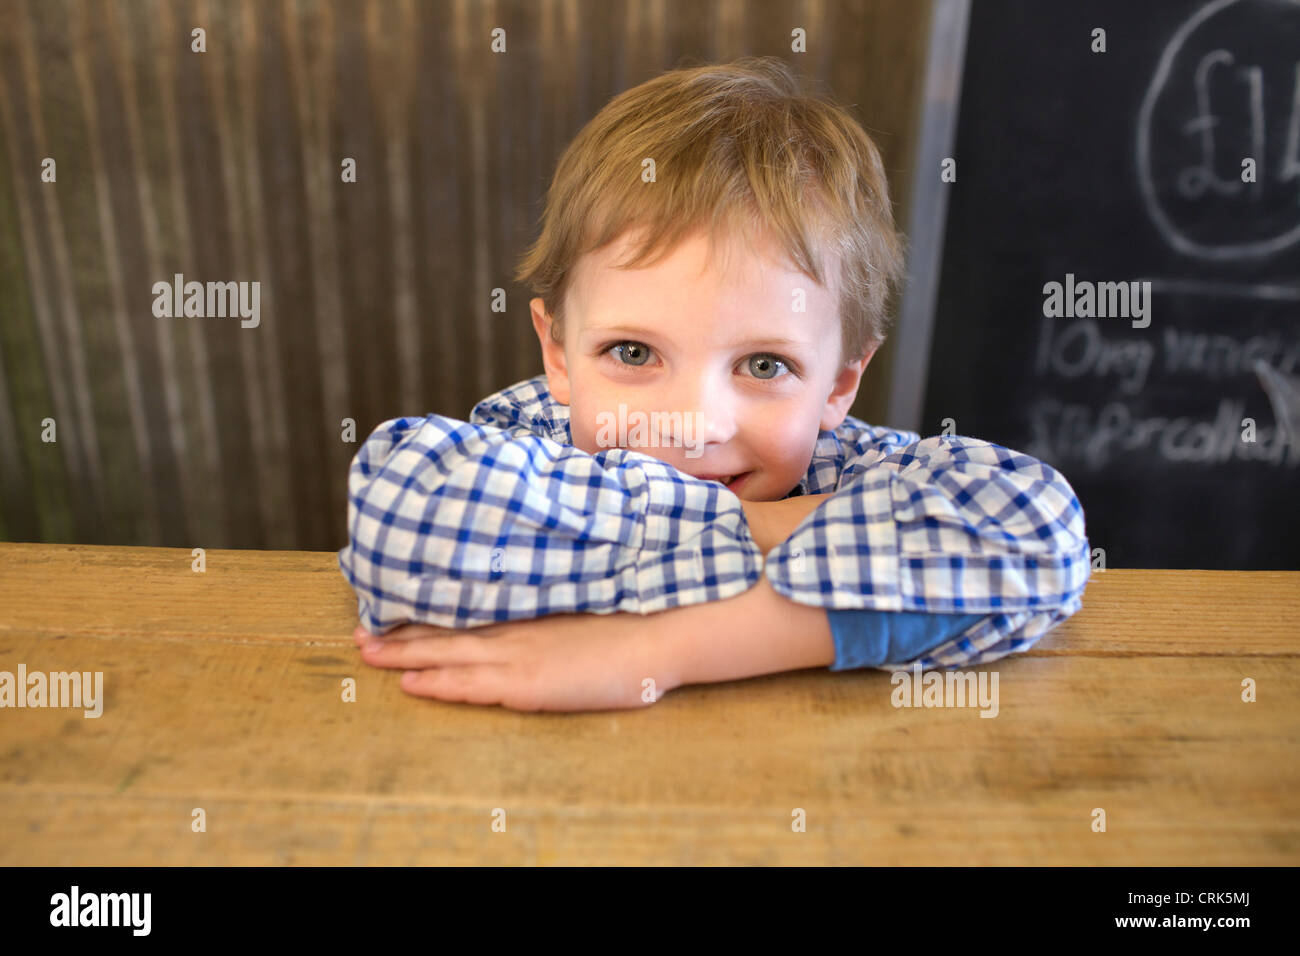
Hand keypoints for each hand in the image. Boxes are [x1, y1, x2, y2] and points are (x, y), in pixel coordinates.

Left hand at [352, 610, 682, 712]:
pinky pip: (472, 687)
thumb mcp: (586, 596)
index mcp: (529, 606)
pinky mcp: (528, 685)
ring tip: (367, 653)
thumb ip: (556, 597)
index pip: (467, 607)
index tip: (395, 604)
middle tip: (361, 629)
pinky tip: (411, 686)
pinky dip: (439, 686)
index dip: (429, 609)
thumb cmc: (633, 615)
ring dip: (405, 656)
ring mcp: (519, 654)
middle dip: (402, 632)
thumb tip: (539, 600)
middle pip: (447, 627)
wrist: (658, 631)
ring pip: (448, 655)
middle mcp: (516, 627)